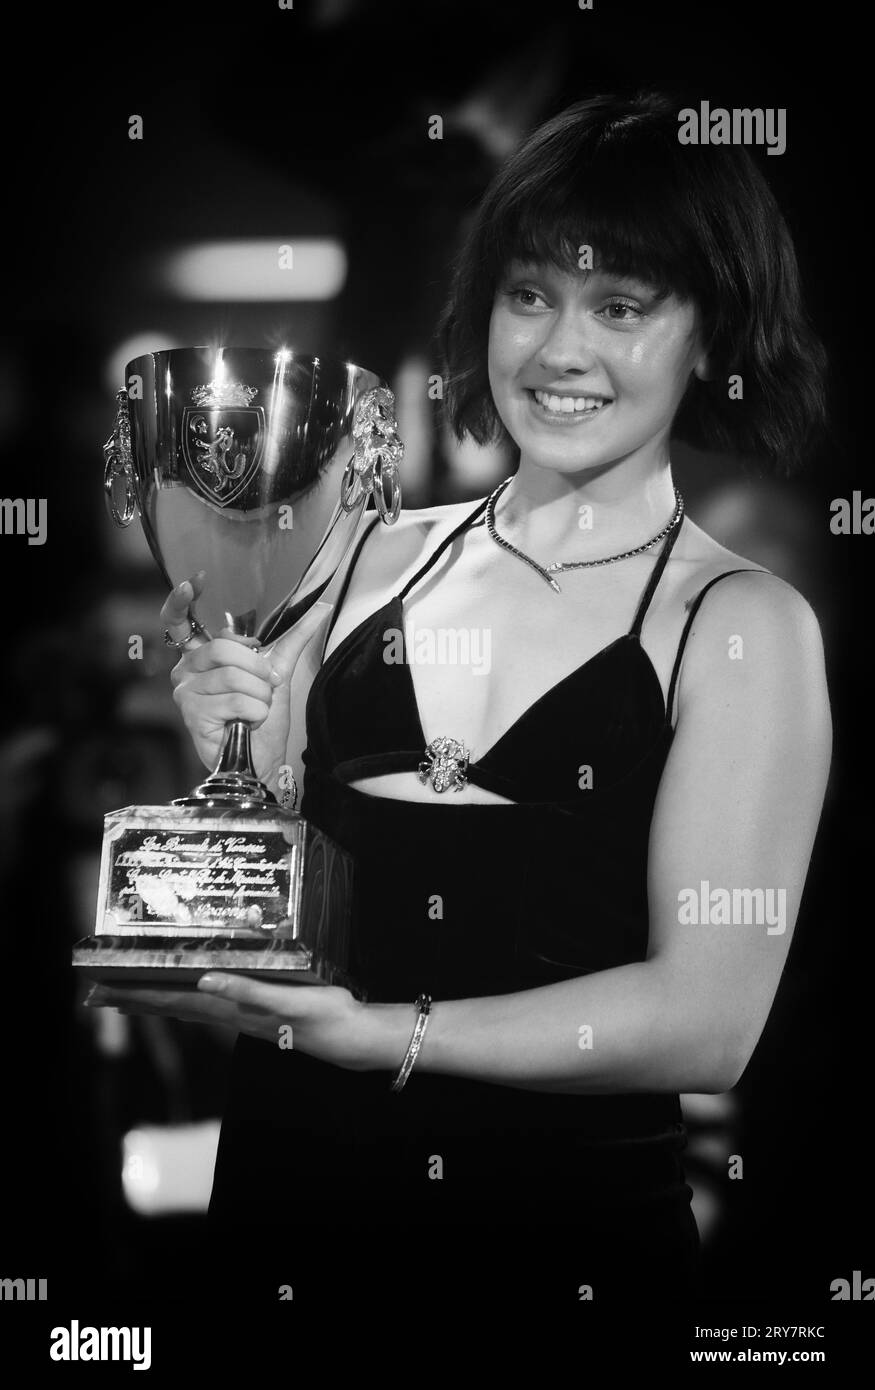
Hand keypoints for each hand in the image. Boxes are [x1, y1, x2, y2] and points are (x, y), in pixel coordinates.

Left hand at [85, 975, 380, 1071]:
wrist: (355, 1038)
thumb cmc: (326, 1016)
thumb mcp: (290, 1000)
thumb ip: (248, 991)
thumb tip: (205, 980)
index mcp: (235, 1010)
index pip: (177, 1001)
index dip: (142, 996)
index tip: (106, 991)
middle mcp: (234, 1015)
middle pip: (175, 1006)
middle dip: (138, 1000)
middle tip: (99, 993)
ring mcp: (245, 1016)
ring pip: (190, 1006)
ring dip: (159, 1001)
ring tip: (131, 995)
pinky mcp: (258, 1012)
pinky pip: (211, 1003)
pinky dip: (189, 998)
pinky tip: (190, 992)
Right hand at [161, 572, 326, 778]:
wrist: (265, 756)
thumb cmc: (264, 717)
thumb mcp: (280, 669)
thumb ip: (295, 637)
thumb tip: (322, 607)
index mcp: (203, 654)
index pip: (178, 619)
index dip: (181, 599)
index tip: (194, 582)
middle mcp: (187, 669)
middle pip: (224, 647)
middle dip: (258, 669)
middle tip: (264, 687)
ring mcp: (186, 691)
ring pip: (234, 676)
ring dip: (259, 696)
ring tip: (255, 710)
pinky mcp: (192, 713)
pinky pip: (235, 700)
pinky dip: (254, 712)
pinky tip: (247, 723)